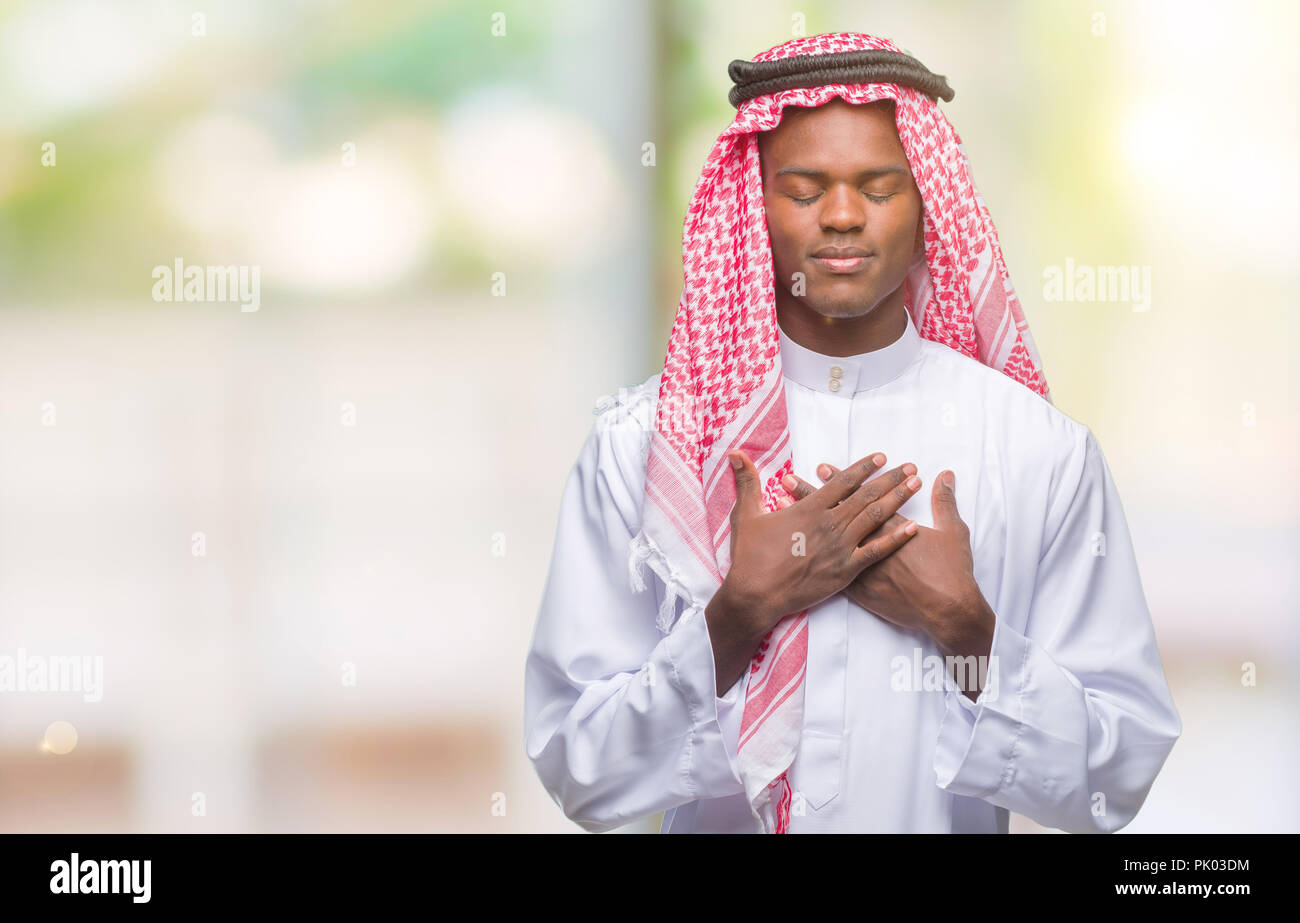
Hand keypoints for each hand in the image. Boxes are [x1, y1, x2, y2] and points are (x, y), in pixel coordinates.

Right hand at [715, 449, 921, 642]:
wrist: (755, 594)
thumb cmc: (749, 556)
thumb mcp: (746, 514)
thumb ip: (747, 482)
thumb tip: (735, 454)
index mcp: (809, 508)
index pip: (843, 482)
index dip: (864, 468)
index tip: (882, 457)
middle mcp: (829, 524)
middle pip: (866, 496)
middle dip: (890, 479)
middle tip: (910, 467)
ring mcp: (840, 547)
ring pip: (875, 518)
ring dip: (897, 499)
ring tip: (915, 485)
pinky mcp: (845, 571)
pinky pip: (876, 552)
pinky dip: (895, 539)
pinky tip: (912, 528)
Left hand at [784, 465, 993, 662]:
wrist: (947, 610)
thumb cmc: (952, 571)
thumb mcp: (953, 532)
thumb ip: (945, 501)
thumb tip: (945, 476)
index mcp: (892, 525)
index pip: (860, 498)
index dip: (840, 482)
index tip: (822, 468)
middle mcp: (872, 542)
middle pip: (836, 515)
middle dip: (813, 496)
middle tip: (792, 479)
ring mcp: (863, 567)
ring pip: (827, 540)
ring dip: (805, 523)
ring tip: (785, 510)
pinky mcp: (861, 590)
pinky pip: (830, 571)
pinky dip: (812, 557)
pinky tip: (795, 549)